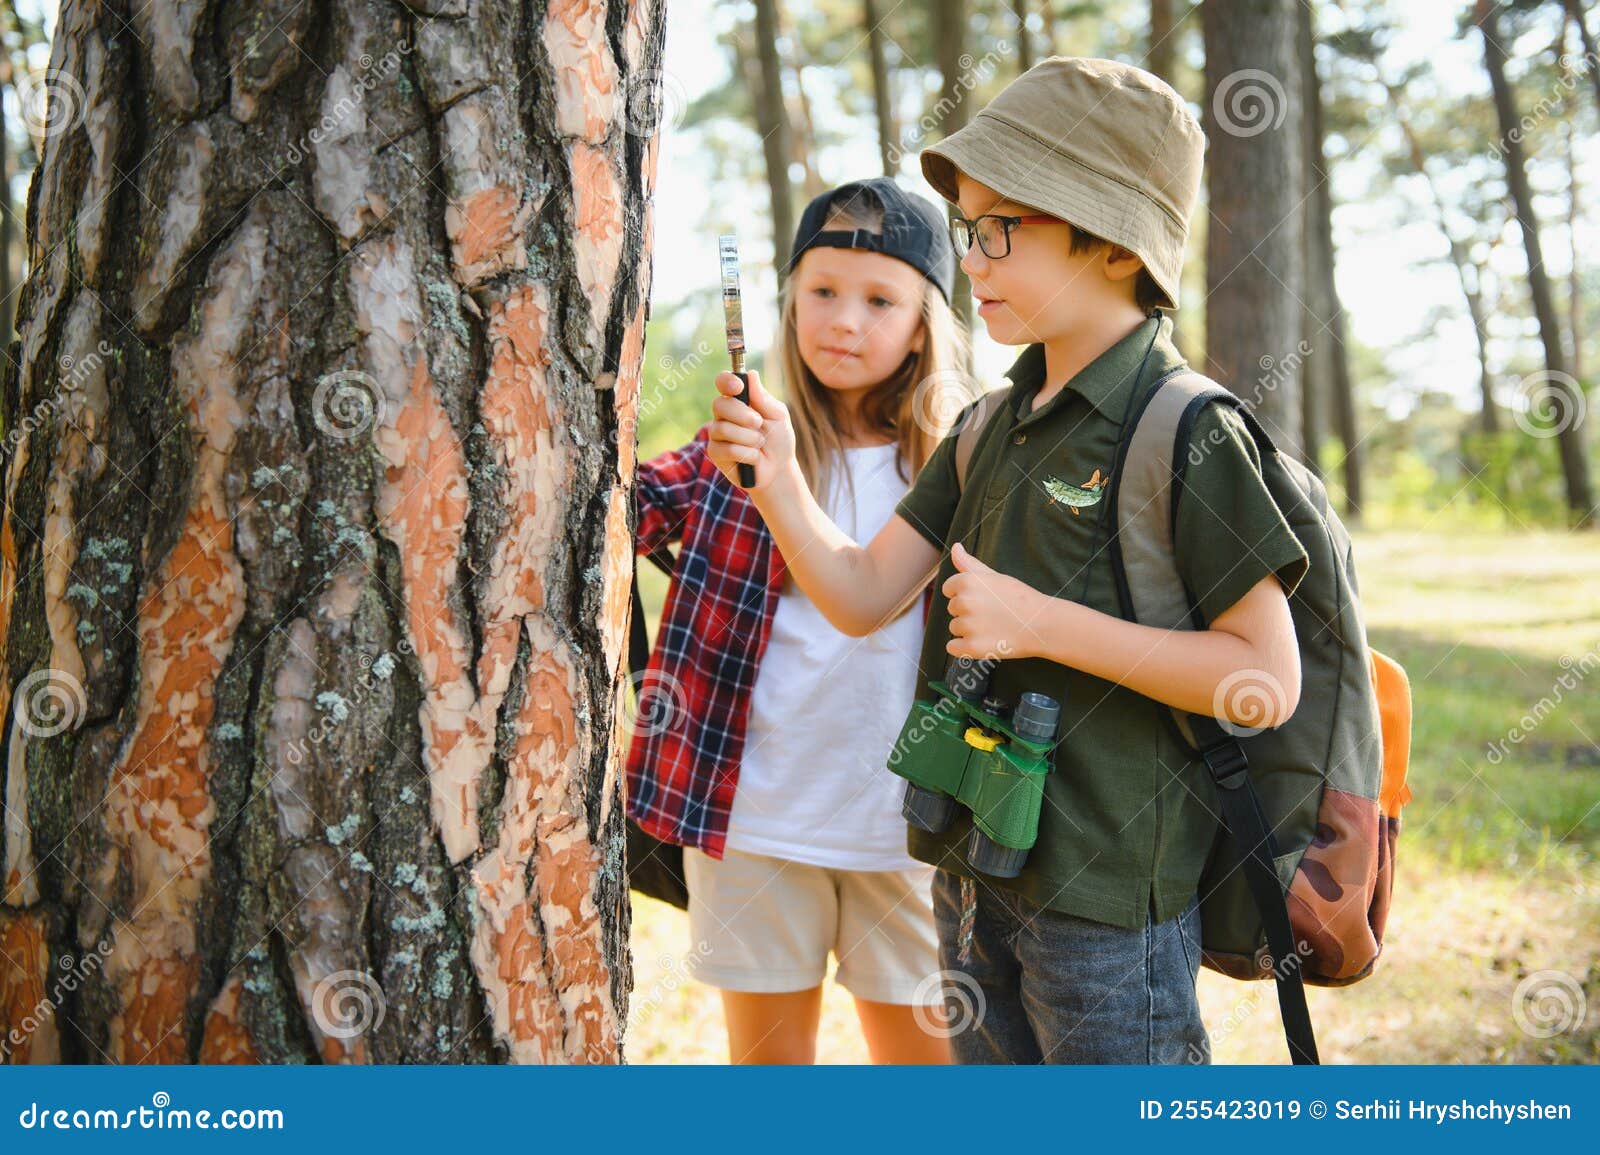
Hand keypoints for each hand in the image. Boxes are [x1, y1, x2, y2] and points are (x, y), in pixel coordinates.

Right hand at [707, 368, 795, 490]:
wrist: (779, 470)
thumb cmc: (779, 440)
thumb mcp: (778, 416)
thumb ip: (763, 398)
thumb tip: (751, 374)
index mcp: (739, 400)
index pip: (723, 382)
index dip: (726, 381)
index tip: (738, 386)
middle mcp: (724, 414)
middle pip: (719, 404)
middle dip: (742, 415)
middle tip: (759, 423)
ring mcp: (717, 434)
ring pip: (723, 428)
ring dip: (749, 438)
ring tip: (760, 444)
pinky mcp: (715, 453)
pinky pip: (728, 449)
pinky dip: (748, 454)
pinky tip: (754, 458)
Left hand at [942, 541, 1040, 660]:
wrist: (1043, 624)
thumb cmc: (1019, 598)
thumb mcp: (994, 576)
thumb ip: (969, 563)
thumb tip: (955, 547)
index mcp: (966, 582)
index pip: (949, 589)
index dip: (966, 594)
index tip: (984, 599)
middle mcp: (963, 602)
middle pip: (952, 609)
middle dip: (968, 612)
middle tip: (993, 614)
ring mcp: (967, 626)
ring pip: (955, 628)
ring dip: (969, 630)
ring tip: (993, 627)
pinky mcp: (971, 647)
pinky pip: (952, 648)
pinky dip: (964, 648)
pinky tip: (983, 642)